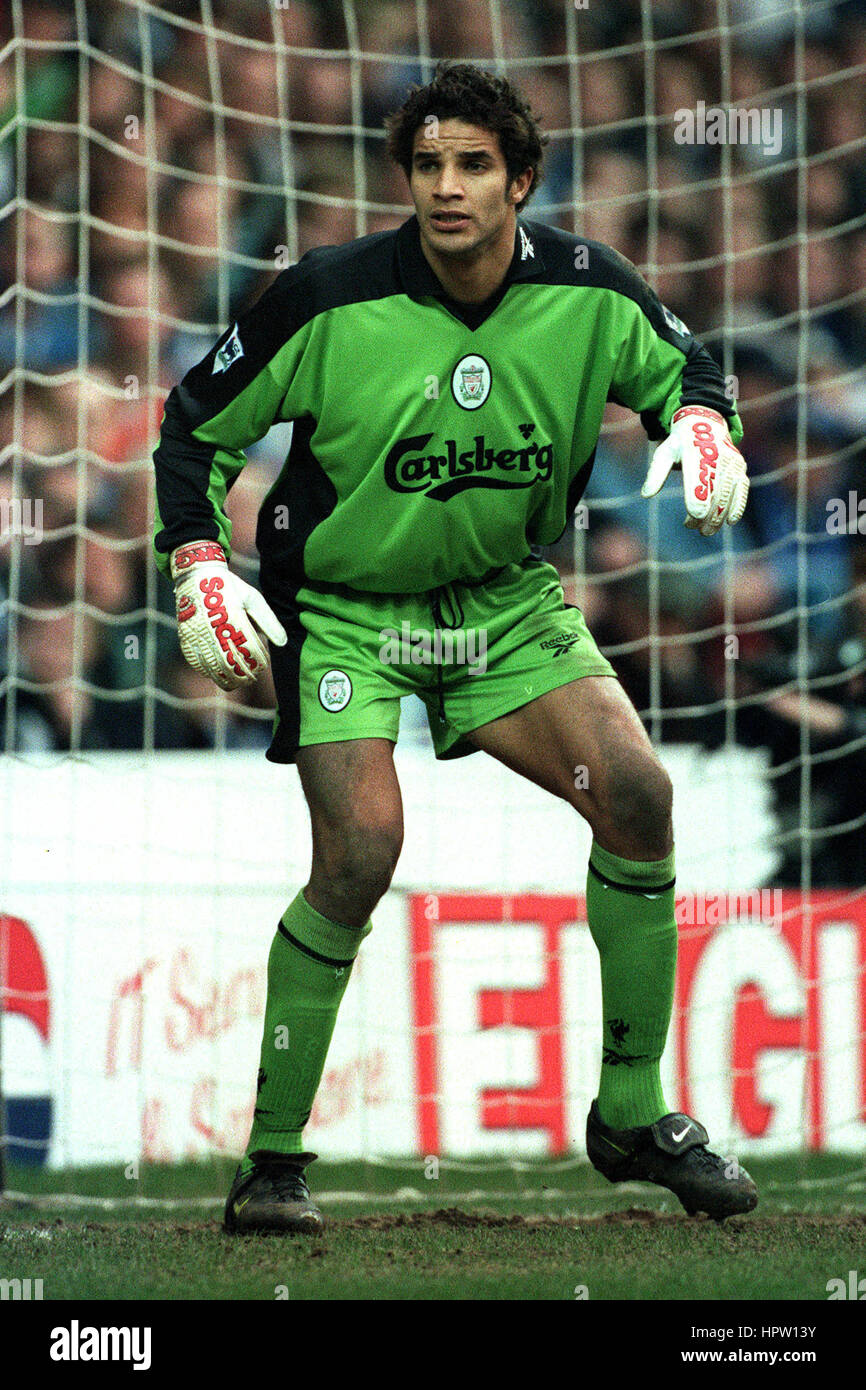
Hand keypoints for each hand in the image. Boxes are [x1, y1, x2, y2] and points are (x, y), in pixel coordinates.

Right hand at [170, 540, 286, 690]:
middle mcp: (213, 628)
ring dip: (223, 677)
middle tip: (251, 679)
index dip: (257, 662)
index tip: (262, 666)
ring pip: (210, 665)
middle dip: (241, 676)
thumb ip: (268, 621)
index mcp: (232, 618)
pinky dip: (205, 670)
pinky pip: (193, 659)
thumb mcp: (253, 599)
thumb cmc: (230, 586)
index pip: (248, 650)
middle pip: (228, 664)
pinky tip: (214, 674)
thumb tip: (283, 643)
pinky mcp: (186, 634)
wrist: (198, 574)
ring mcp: (197, 633)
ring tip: (235, 682)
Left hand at [641, 405, 749, 536]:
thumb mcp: (664, 453)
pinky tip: (730, 521)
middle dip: (706, 517)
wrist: (705, 423)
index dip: (696, 504)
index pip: (697, 483)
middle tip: (696, 529)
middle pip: (714, 494)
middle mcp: (716, 457)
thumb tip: (646, 494)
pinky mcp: (739, 468)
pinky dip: (738, 506)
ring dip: (718, 517)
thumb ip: (656, 473)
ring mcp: (730, 463)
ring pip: (728, 495)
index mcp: (695, 453)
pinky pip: (742, 489)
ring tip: (707, 530)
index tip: (691, 520)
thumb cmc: (680, 443)